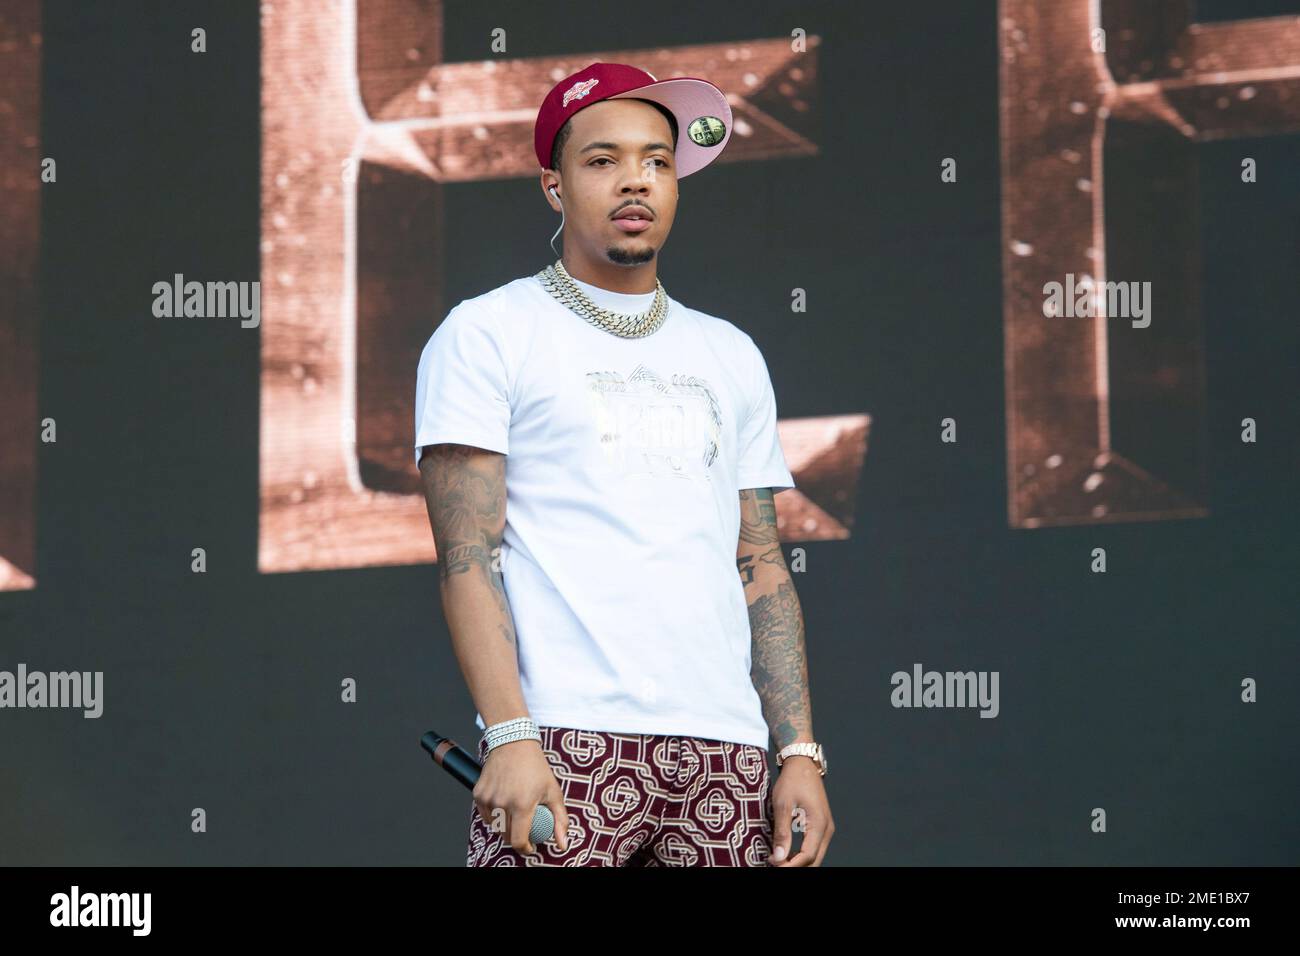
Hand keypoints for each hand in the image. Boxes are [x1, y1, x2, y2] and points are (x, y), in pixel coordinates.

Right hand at [472, 739, 569, 855]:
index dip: (525, 848)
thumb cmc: (536, 767)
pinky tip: (504, 802)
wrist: (514, 743)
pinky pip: (485, 814)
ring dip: (505, 825)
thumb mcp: (554, 792)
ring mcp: (488, 798)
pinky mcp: (478, 794)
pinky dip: (494, 814)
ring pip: (495, 826)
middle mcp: (502, 803)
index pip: (518, 841)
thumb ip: (560, 821)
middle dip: (516, 837)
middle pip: (506, 836)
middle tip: (526, 827)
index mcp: (521, 804)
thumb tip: (563, 845)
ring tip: (515, 811)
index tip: (531, 846)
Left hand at [769, 756, 832, 865]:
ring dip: (799, 862)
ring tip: (778, 860)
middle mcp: (827, 829)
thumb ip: (782, 833)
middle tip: (775, 865)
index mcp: (819, 824)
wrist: (802, 763)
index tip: (773, 864)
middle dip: (795, 866)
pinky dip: (802, 854)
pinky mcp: (822, 826)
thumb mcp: (782, 805)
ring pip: (816, 856)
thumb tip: (779, 857)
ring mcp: (826, 828)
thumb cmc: (792, 780)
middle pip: (814, 860)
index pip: (808, 856)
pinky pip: (815, 847)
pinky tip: (787, 853)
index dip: (790, 865)